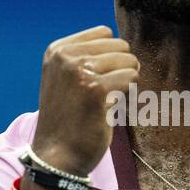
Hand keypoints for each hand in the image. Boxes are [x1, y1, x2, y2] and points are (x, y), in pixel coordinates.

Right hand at [30, 25, 138, 176]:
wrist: (57, 155)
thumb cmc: (68, 119)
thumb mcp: (65, 78)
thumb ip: (86, 57)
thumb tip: (125, 46)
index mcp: (58, 50)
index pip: (105, 33)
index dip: (111, 57)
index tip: (99, 80)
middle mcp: (66, 56)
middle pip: (120, 46)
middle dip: (121, 69)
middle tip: (107, 95)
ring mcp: (80, 71)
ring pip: (129, 62)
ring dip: (126, 84)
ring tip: (108, 102)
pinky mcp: (96, 89)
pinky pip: (132, 79)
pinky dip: (129, 96)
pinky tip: (111, 110)